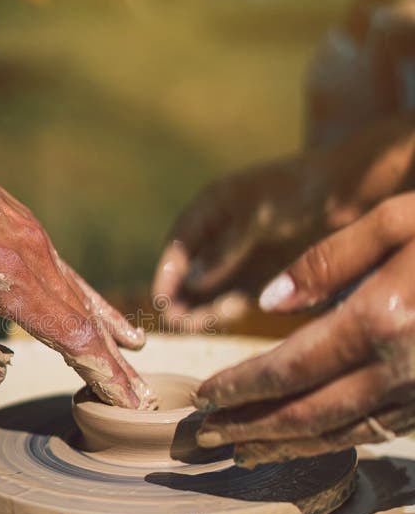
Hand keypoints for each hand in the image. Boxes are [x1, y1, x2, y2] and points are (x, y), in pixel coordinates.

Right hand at [152, 116, 414, 330]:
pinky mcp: (261, 279)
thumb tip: (193, 282)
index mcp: (210, 209)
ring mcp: (239, 260)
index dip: (167, 273)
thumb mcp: (259, 212)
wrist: (351, 191)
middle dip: (183, 298)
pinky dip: (227, 311)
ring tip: (202, 323)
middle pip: (189, 274)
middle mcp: (219, 237)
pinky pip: (234, 300)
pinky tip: (229, 316)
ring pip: (209, 292)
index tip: (162, 299)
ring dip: (203, 309)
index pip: (178, 246)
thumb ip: (227, 247)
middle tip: (180, 321)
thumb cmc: (301, 190)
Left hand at [195, 193, 414, 464]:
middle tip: (203, 439)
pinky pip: (376, 431)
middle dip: (249, 428)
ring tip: (242, 452)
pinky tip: (306, 441)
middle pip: (305, 413)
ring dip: (285, 445)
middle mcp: (399, 367)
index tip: (204, 397)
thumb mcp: (395, 221)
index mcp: (380, 320)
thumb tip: (270, 302)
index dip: (241, 387)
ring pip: (340, 433)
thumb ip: (328, 261)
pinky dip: (333, 442)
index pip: (289, 367)